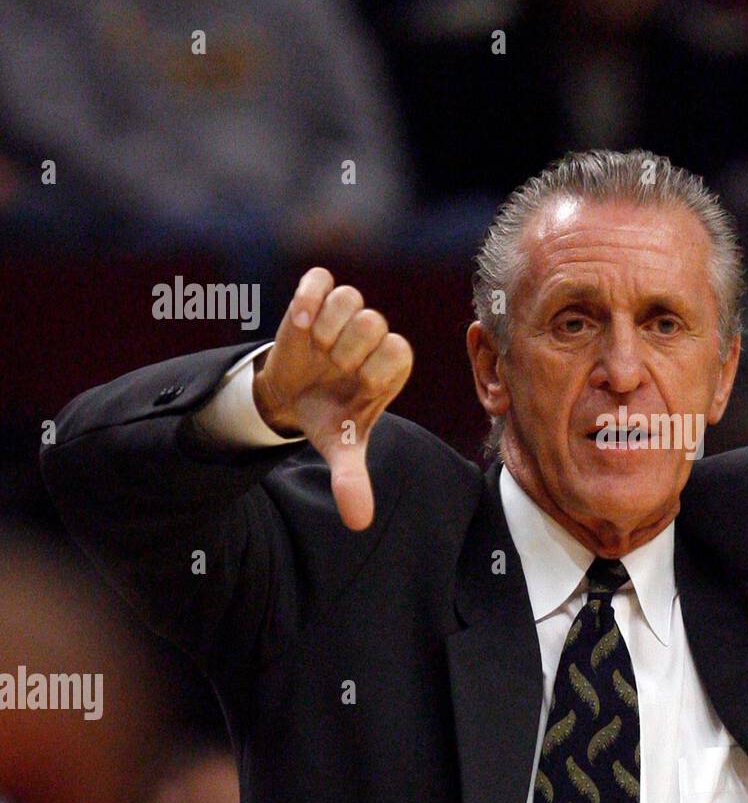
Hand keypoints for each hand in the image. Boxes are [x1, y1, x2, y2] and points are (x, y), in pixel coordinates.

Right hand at [253, 267, 412, 530]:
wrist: (293, 397)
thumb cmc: (329, 418)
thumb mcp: (341, 449)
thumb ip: (353, 480)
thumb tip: (359, 523)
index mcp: (392, 366)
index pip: (398, 352)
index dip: (371, 372)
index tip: (352, 388)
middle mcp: (374, 337)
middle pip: (372, 323)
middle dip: (345, 350)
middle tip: (330, 369)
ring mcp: (346, 315)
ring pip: (350, 299)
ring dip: (328, 326)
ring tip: (315, 347)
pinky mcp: (317, 298)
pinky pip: (321, 279)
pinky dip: (310, 295)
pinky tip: (302, 323)